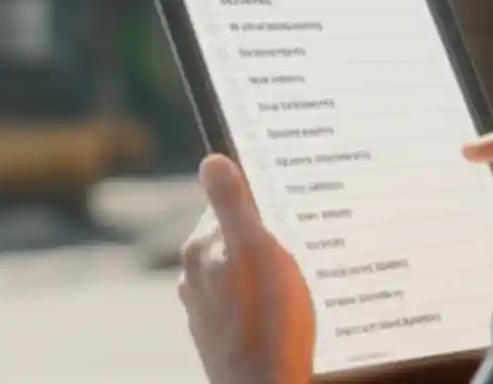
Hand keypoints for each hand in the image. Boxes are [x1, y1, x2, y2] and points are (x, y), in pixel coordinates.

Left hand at [179, 155, 314, 383]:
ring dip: (262, 270)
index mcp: (201, 247)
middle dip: (262, 236)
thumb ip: (233, 204)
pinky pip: (240, 302)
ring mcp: (203, 306)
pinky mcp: (218, 333)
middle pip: (232, 237)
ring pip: (237, 271)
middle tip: (298, 246)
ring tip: (293, 281)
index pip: (228, 204)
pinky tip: (279, 310)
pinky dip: (258, 300)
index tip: (286, 211)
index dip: (260, 204)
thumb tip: (212, 159)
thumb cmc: (269, 323)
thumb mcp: (258, 251)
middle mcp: (193, 274)